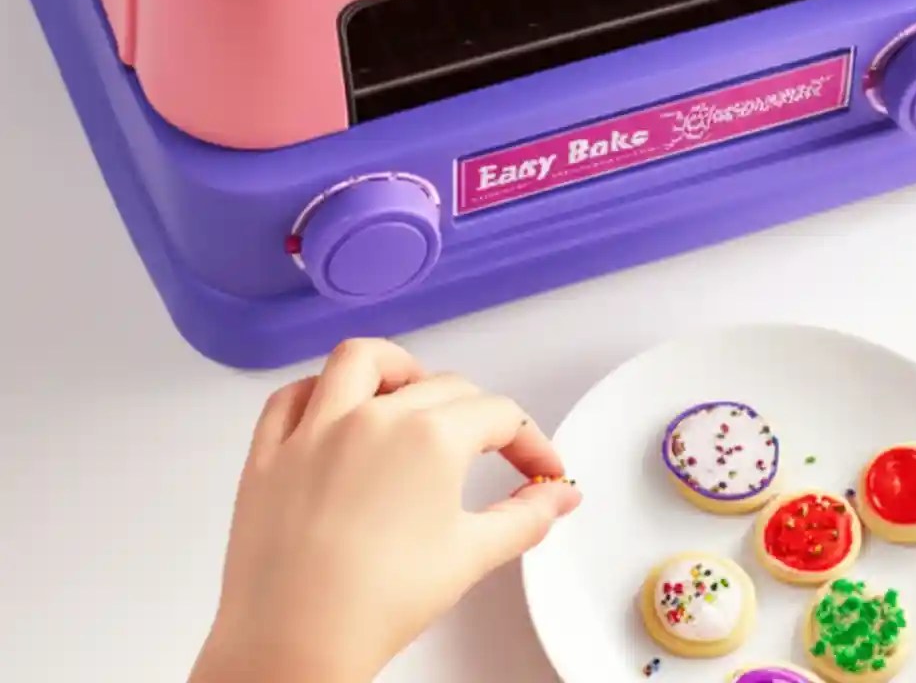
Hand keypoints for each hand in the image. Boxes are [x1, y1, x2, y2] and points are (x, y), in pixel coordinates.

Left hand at [188, 339, 581, 682]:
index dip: (531, 442)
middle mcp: (372, 416)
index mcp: (430, 437)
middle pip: (443, 384)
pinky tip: (336, 411)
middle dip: (479, 412)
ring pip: (359, 360)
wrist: (296, 640)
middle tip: (491, 450)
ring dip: (396, 367)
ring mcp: (314, 428)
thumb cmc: (377, 603)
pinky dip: (318, 391)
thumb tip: (560, 496)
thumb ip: (527, 516)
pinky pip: (291, 396)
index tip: (538, 469)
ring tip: (413, 392)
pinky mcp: (269, 451)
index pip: (500, 415)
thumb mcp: (471, 556)